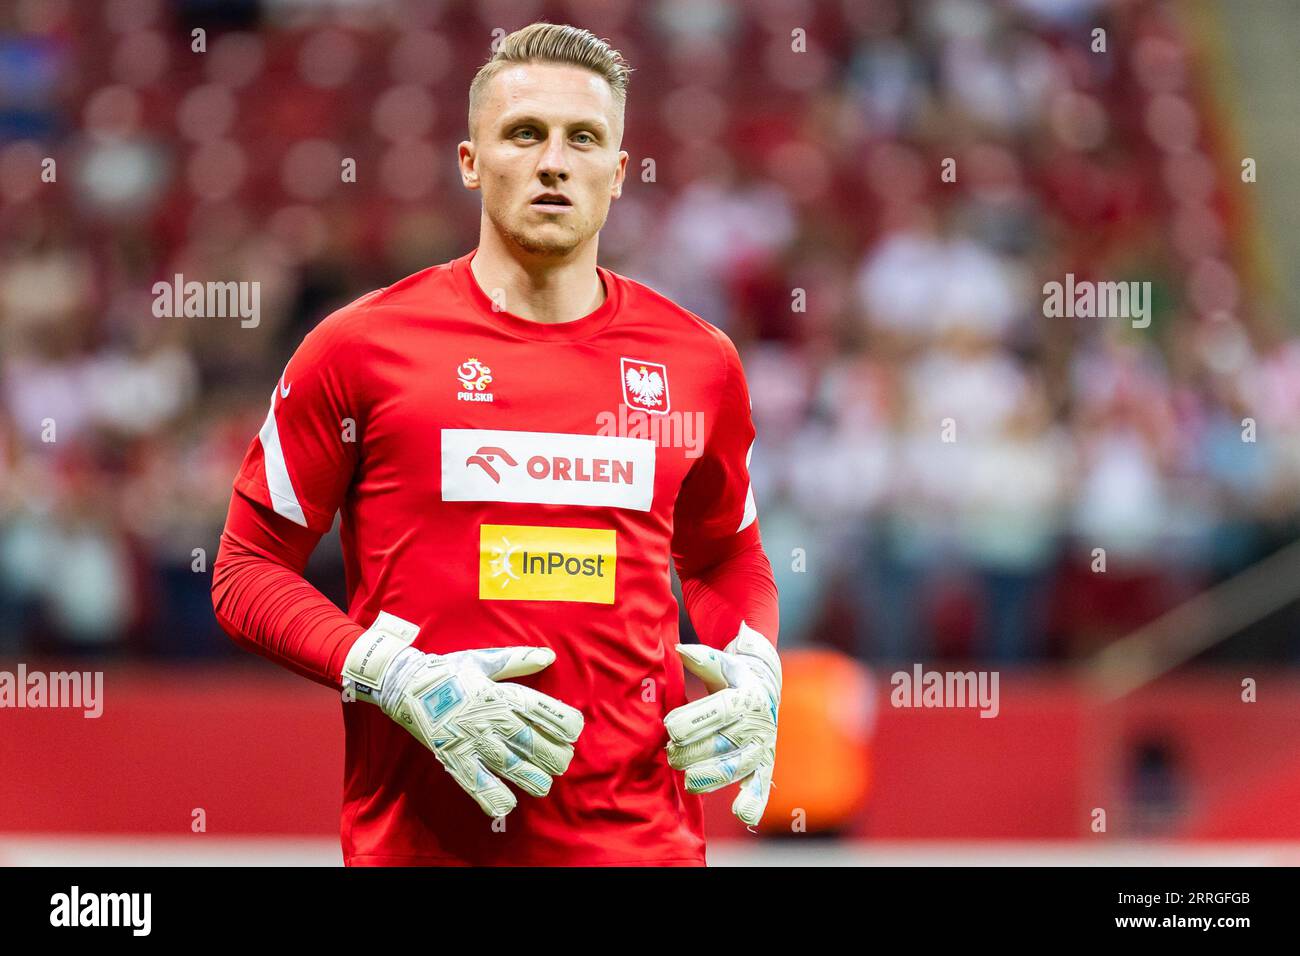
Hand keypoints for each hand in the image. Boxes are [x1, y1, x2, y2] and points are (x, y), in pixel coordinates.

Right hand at [343, 612, 584, 817]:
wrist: (405, 683)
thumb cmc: (448, 670)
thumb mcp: (483, 660)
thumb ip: (517, 660)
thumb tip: (549, 655)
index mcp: (499, 693)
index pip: (538, 709)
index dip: (560, 722)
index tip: (573, 731)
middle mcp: (489, 717)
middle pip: (529, 740)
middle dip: (551, 754)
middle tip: (563, 761)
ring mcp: (471, 738)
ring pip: (508, 762)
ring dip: (530, 776)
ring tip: (544, 786)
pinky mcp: (453, 755)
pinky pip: (474, 779)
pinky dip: (490, 794)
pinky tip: (507, 804)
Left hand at [664, 624, 780, 826]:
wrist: (766, 685)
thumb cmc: (733, 675)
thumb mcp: (721, 664)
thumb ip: (702, 660)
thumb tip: (680, 650)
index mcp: (746, 696)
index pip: (719, 711)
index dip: (693, 720)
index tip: (670, 728)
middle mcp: (756, 723)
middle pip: (722, 743)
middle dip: (692, 751)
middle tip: (669, 754)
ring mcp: (761, 746)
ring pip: (736, 766)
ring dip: (711, 776)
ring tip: (688, 781)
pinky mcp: (764, 764)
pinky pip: (761, 784)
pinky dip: (754, 799)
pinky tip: (741, 812)